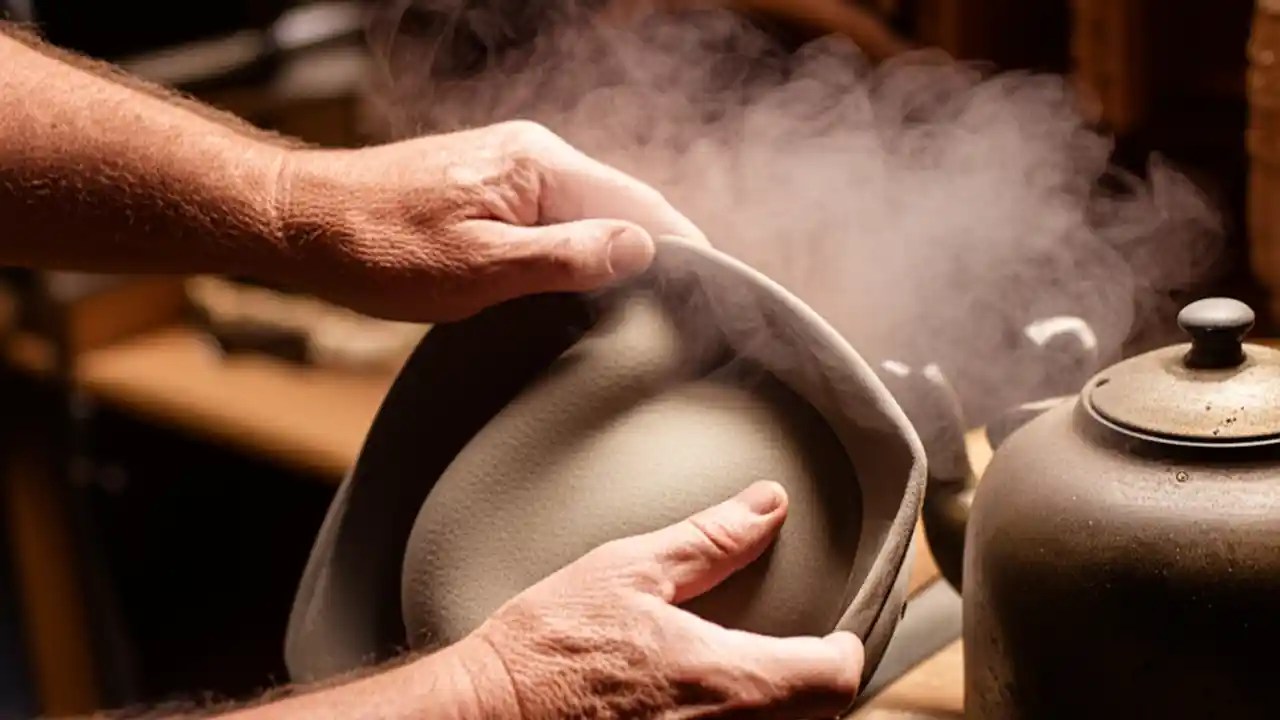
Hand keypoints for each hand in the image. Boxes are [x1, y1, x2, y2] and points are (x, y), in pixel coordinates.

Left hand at [276, 120, 706, 322]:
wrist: (304, 224)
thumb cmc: (380, 247)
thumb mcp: (481, 268)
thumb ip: (566, 256)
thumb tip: (642, 249)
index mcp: (540, 166)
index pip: (640, 203)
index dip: (684, 248)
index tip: (716, 291)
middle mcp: (532, 155)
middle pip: (621, 204)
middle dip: (656, 252)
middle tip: (687, 310)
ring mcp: (510, 168)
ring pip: (590, 211)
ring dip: (617, 252)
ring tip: (649, 304)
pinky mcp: (490, 187)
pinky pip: (558, 215)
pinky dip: (581, 248)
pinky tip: (587, 285)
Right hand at [452, 481, 863, 718]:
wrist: (484, 715)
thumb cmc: (545, 647)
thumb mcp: (628, 570)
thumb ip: (711, 540)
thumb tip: (767, 505)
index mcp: (724, 680)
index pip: (835, 678)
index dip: (845, 649)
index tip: (832, 633)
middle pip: (819, 719)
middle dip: (813, 684)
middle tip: (794, 652)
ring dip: (778, 709)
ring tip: (746, 678)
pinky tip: (700, 707)